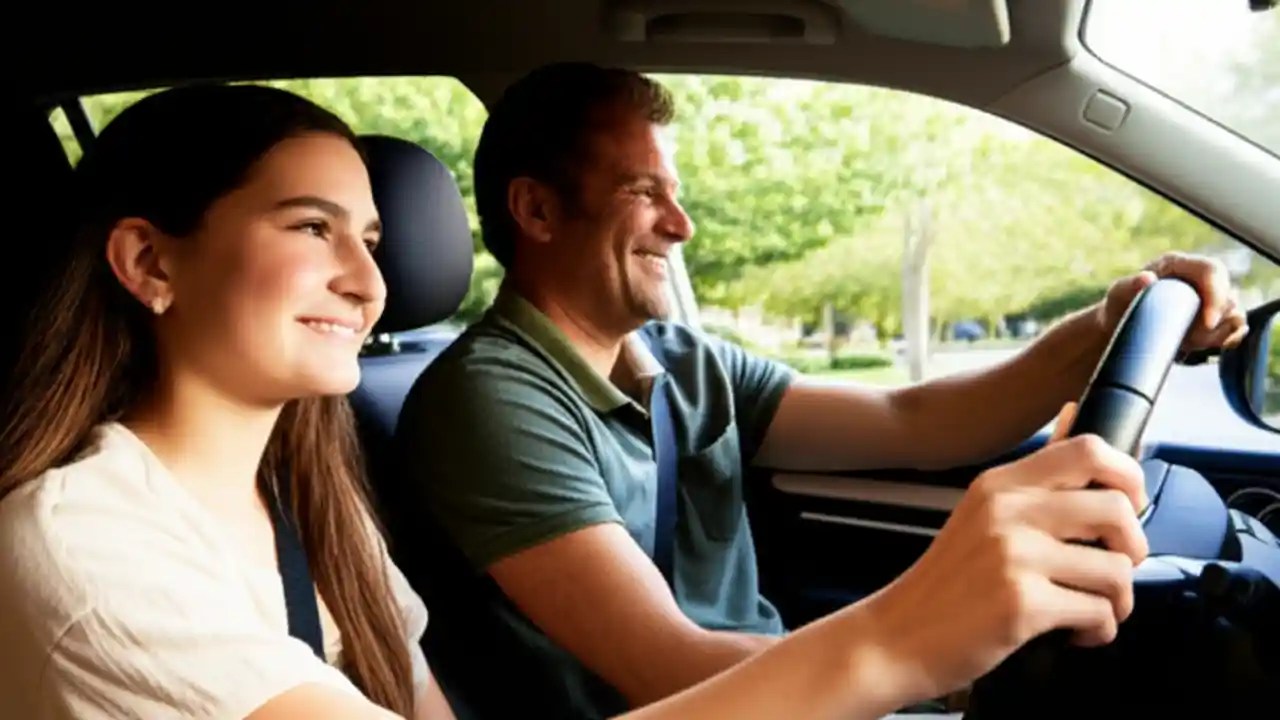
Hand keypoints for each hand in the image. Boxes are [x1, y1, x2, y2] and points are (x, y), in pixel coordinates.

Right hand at [866, 403, 1148, 700]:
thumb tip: (1075, 416)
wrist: (896, 637)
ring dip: (1118, 600)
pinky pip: (1099, 614)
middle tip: (1113, 567)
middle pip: (1117, 507)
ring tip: (1089, 608)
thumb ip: (1033, 481)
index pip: (1088, 450)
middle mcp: (1006, 511)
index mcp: (999, 484)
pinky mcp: (1021, 604)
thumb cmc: (943, 585)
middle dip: (1134, 548)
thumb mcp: (980, 515)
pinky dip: (1097, 631)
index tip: (1129, 506)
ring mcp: (1013, 556)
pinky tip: (1072, 632)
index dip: (1128, 477)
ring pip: (1117, 569)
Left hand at [1099, 251, 1247, 351]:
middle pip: (1228, 295)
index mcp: (1178, 264)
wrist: (1122, 328)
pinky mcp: (1216, 318)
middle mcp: (1199, 278)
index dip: (1216, 294)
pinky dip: (1223, 341)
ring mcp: (1210, 298)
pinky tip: (1200, 345)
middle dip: (1214, 322)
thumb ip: (1129, 285)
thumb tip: (1147, 278)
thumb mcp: (1118, 295)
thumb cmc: (1120, 306)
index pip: (1212, 270)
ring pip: (1234, 315)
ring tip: (1186, 341)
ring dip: (1215, 334)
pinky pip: (1235, 330)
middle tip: (1190, 339)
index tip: (1207, 322)